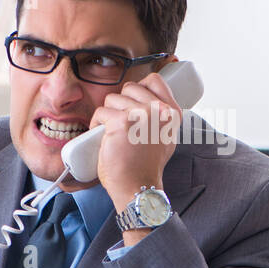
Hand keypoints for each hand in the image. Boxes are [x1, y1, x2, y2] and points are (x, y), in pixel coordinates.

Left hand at [85, 71, 181, 213]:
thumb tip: (146, 101)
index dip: (140, 87)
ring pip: (113, 98)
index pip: (155, 81)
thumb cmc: (147, 166)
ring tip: (112, 132)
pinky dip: (96, 123)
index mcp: (172, 113)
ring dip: (108, 113)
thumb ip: (160, 118)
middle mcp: (159, 110)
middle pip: (131, 87)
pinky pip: (101, 111)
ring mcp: (140, 115)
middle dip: (121, 102)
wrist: (138, 187)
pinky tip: (102, 135)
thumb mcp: (165, 138)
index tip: (133, 101)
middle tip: (120, 122)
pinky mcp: (120, 122)